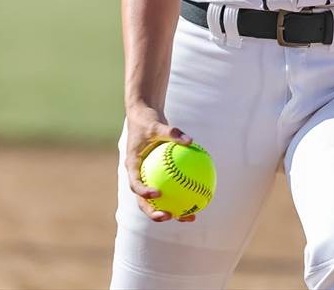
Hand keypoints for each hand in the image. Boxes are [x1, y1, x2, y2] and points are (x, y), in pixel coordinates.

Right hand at [125, 103, 195, 222]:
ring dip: (173, 210)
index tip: (158, 193)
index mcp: (133, 166)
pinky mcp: (158, 176)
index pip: (135, 184)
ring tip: (191, 217)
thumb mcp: (157, 125)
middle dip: (155, 213)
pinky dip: (183, 193)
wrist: (143, 117)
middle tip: (170, 216)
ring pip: (159, 201)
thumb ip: (172, 133)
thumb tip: (190, 140)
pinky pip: (171, 187)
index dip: (144, 192)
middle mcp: (139, 176)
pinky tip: (200, 197)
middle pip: (144, 202)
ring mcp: (148, 178)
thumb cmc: (148, 121)